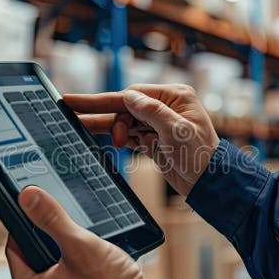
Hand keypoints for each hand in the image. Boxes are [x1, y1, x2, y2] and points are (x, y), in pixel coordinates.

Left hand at [6, 186, 144, 278]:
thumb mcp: (80, 245)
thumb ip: (51, 218)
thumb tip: (27, 196)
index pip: (14, 250)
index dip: (29, 228)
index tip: (44, 216)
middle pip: (34, 264)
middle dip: (52, 248)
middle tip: (73, 239)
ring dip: (67, 264)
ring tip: (88, 257)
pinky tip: (95, 275)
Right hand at [65, 84, 219, 195]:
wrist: (209, 184)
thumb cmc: (201, 156)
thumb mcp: (176, 131)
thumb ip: (151, 112)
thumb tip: (128, 96)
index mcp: (174, 97)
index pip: (134, 95)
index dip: (112, 104)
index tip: (85, 108)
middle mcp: (166, 107)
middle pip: (124, 106)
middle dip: (100, 112)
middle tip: (69, 105)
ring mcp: (159, 123)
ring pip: (124, 121)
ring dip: (109, 128)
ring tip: (78, 127)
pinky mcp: (154, 140)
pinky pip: (130, 134)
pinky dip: (119, 138)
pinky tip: (107, 141)